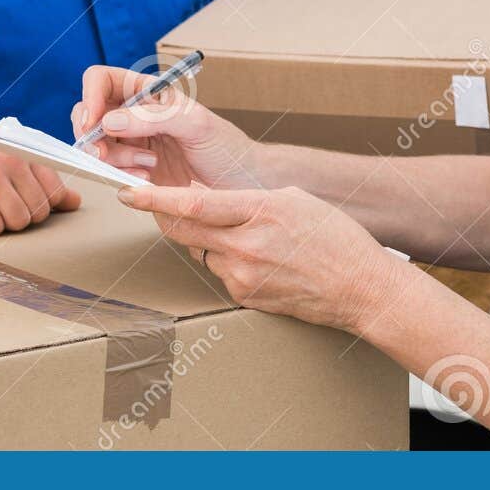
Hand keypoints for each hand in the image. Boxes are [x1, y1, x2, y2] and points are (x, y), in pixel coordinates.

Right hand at [0, 122, 80, 235]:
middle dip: (22, 217)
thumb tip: (74, 202)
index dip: (47, 206)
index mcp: (22, 152)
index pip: (55, 190)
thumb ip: (39, 179)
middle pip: (39, 212)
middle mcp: (9, 161)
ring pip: (18, 222)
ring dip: (3, 223)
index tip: (30, 205)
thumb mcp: (2, 159)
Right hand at [72, 65, 260, 189]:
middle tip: (103, 153)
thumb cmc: (226, 146)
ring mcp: (131, 142)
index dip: (89, 96)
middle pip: (88, 113)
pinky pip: (108, 169)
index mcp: (147, 91)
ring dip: (112, 158)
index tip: (93, 122)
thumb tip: (110, 119)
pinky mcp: (133, 169)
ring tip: (149, 167)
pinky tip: (148, 178)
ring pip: (95, 145)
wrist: (240, 183)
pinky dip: (119, 175)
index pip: (102, 80)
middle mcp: (134, 113)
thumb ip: (155, 117)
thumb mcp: (196, 124)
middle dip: (92, 135)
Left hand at [116, 182, 402, 333]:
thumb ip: (248, 198)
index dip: (154, 198)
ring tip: (239, 232)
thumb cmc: (336, 238)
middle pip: (183, 230)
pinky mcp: (245, 298)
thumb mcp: (294, 200)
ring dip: (204, 238)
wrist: (361, 288)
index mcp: (258, 213)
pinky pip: (221, 272)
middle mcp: (244, 248)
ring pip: (202, 250)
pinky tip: (256, 257)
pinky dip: (226, 259)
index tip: (128, 191)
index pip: (192, 205)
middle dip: (162, 214)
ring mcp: (243, 277)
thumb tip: (208, 195)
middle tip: (148, 201)